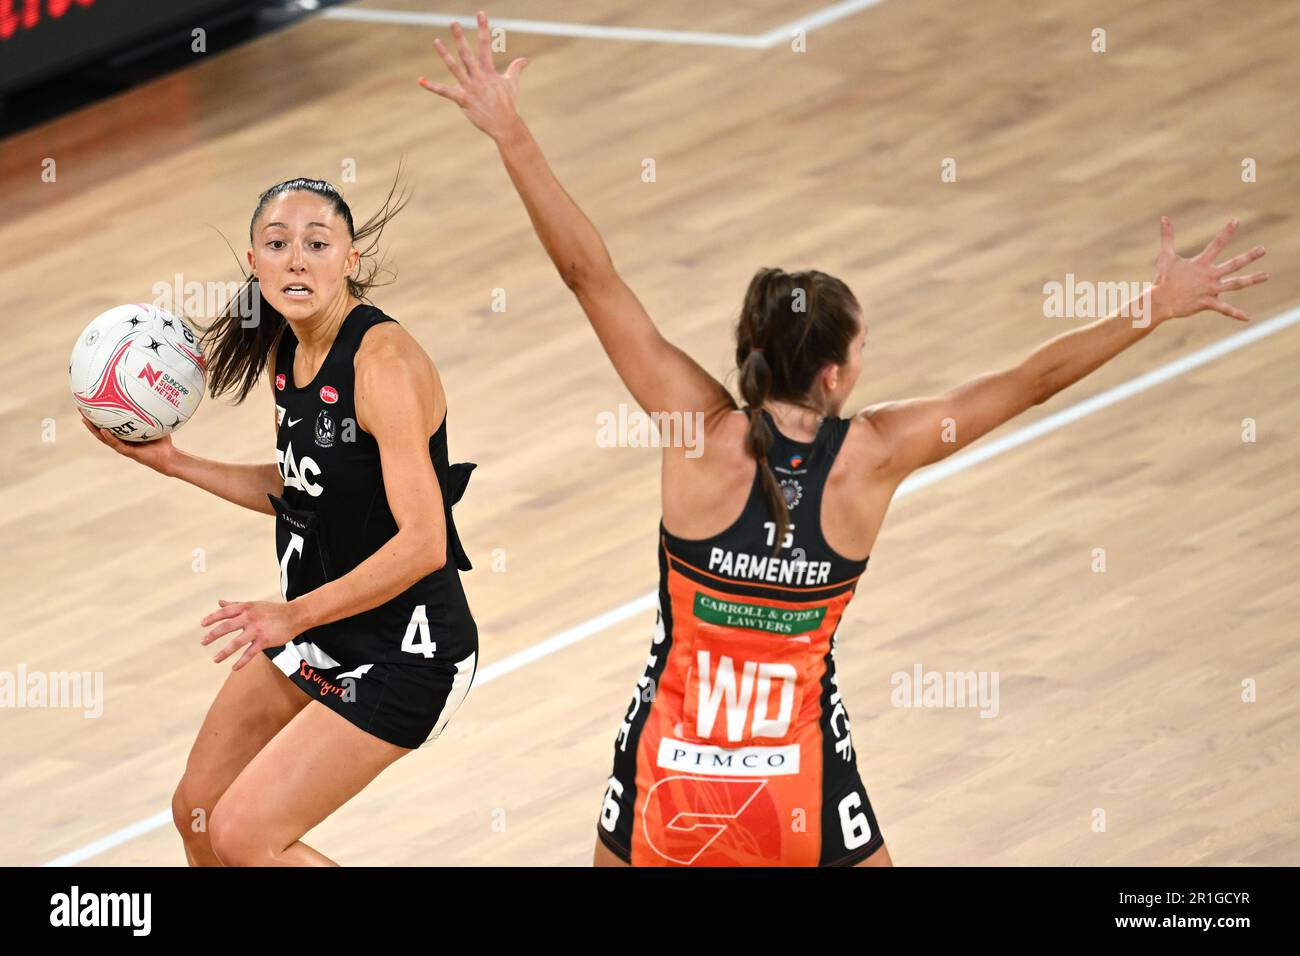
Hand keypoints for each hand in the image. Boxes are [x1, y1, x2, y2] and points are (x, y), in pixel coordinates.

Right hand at [79, 412, 177, 474]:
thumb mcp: (157, 423)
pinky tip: (103, 430)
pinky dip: (109, 437)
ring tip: (85, 419)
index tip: (89, 403)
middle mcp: (120, 441)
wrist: (170, 457)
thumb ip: (153, 411)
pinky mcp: (128, 453)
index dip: (97, 416)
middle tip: (80, 408)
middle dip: (90, 419)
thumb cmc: (163, 441)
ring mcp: (123, 447)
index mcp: (124, 435)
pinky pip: (117, 444)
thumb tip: (152, 393)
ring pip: (103, 438)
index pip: (107, 424)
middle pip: (100, 429)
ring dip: (93, 429)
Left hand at [200, 598, 303, 670]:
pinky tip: (234, 667)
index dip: (212, 618)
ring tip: (215, 659)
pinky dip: (241, 661)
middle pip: (227, 627)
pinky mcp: (265, 640)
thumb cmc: (274, 610)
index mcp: (246, 608)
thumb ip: (236, 605)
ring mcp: (257, 630)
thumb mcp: (254, 605)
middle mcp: (250, 617)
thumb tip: (220, 602)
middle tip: (203, 642)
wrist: (295, 615)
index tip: (202, 624)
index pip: (225, 612)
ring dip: (224, 652)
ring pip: (236, 642)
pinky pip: (250, 653)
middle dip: (213, 635)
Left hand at [418, 10, 528, 140]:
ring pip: (455, 68)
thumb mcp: (512, 84)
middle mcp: (479, 77)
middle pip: (467, 54)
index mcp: (489, 72)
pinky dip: (432, 87)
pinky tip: (420, 80)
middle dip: (460, 38)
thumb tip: (526, 60)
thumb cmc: (508, 105)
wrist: (506, 126)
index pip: (486, 45)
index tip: (480, 13)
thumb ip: (516, 69)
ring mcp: (470, 88)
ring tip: (436, 41)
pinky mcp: (463, 100)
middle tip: (453, 22)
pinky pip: (445, 92)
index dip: (483, 28)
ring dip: (445, 55)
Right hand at [1150, 217, 1268, 322]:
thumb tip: (1164, 218)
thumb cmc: (1163, 278)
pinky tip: (1247, 317)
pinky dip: (1235, 313)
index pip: (1216, 244)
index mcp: (1201, 264)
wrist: (1160, 301)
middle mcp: (1209, 275)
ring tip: (1266, 275)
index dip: (1226, 232)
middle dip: (1249, 256)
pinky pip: (1224, 309)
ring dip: (1252, 280)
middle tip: (1263, 249)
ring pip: (1235, 284)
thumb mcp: (1166, 256)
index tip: (1237, 221)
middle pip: (1233, 264)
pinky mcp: (1207, 303)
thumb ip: (1167, 237)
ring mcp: (1210, 289)